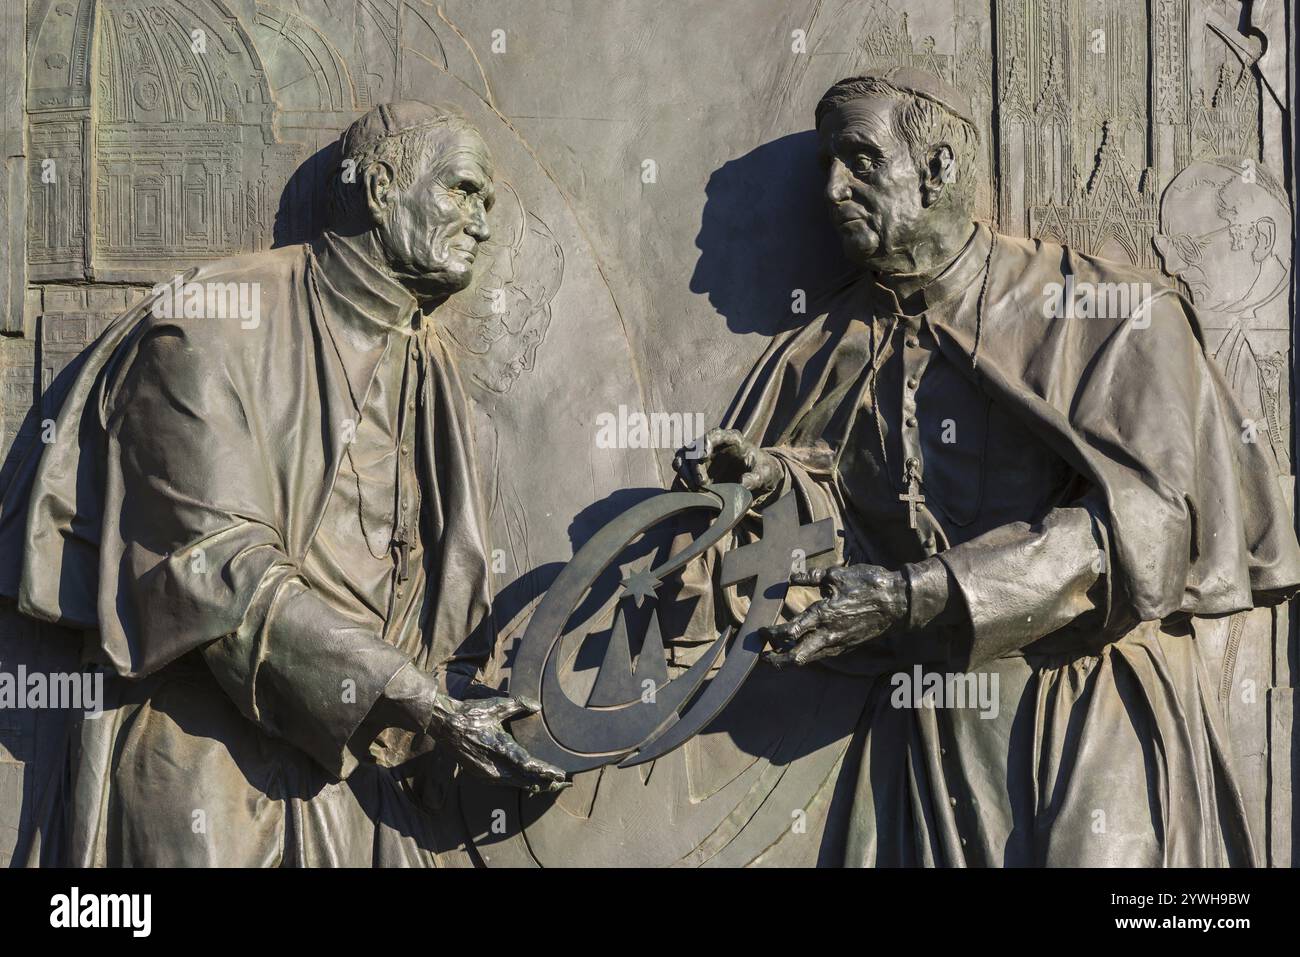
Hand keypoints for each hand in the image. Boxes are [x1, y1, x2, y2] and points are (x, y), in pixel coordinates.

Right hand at [427, 693, 567, 793]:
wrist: (445, 725)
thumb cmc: (471, 714)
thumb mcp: (496, 705)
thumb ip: (518, 705)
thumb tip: (538, 706)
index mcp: (499, 748)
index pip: (528, 765)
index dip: (545, 771)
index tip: (560, 773)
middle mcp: (494, 765)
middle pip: (524, 779)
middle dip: (544, 782)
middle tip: (562, 782)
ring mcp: (486, 772)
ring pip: (514, 783)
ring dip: (532, 784)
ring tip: (550, 785)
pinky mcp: (480, 774)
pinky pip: (504, 782)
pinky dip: (518, 783)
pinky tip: (526, 783)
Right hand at [673, 427, 782, 500]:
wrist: (759, 476)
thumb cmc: (763, 470)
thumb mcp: (764, 474)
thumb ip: (754, 478)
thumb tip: (742, 482)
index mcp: (732, 438)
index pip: (715, 434)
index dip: (706, 443)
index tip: (703, 455)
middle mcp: (715, 444)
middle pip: (695, 447)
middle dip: (694, 464)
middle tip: (701, 483)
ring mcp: (704, 455)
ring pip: (683, 457)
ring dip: (684, 472)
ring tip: (694, 488)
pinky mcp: (698, 468)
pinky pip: (682, 470)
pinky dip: (682, 479)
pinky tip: (687, 490)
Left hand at [762, 564, 906, 666]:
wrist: (898, 602)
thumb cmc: (868, 585)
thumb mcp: (838, 575)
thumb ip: (811, 577)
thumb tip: (790, 576)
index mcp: (823, 615)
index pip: (789, 632)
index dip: (771, 634)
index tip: (760, 631)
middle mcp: (828, 635)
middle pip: (796, 658)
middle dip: (776, 660)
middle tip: (762, 656)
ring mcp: (839, 644)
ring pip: (809, 659)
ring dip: (790, 659)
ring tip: (776, 655)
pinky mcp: (846, 646)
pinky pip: (821, 655)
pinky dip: (807, 655)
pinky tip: (801, 647)